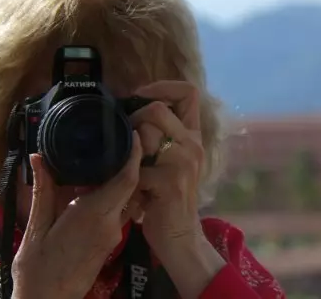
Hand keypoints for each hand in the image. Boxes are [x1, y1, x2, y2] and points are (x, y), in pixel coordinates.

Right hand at [11, 132, 141, 298]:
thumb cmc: (38, 267)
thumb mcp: (37, 226)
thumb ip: (42, 190)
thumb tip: (37, 158)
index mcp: (95, 215)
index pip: (126, 179)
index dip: (134, 155)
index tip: (135, 134)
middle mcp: (112, 222)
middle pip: (131, 185)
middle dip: (131, 160)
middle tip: (122, 137)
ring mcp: (115, 232)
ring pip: (128, 196)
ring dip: (125, 176)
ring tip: (112, 153)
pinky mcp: (112, 238)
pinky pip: (121, 208)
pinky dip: (117, 191)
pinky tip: (101, 181)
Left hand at [130, 81, 224, 298]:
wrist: (180, 235)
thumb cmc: (169, 194)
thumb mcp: (172, 160)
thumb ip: (162, 134)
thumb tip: (132, 108)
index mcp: (192, 135)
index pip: (188, 92)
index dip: (162, 86)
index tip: (140, 96)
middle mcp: (192, 143)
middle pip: (156, 109)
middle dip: (133, 122)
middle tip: (129, 143)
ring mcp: (183, 161)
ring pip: (143, 133)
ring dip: (129, 151)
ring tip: (132, 170)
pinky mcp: (169, 181)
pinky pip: (135, 164)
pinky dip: (127, 176)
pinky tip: (134, 191)